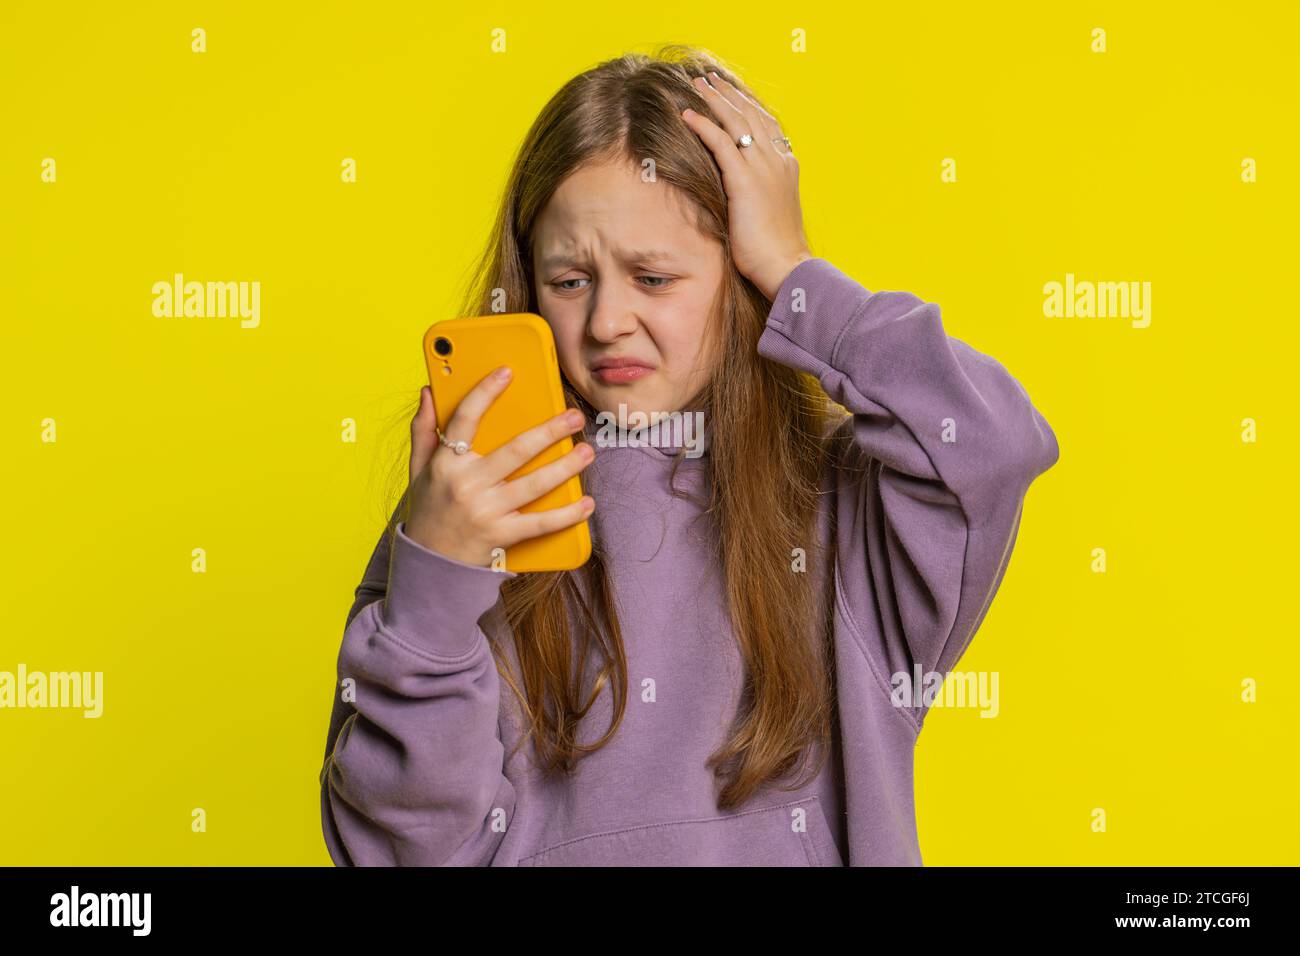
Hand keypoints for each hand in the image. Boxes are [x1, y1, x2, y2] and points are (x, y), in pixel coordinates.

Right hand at [405, 369, 595, 567]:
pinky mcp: (501, 536)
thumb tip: (428, 391)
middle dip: (550, 431)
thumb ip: (424, 430)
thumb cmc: (429, 510)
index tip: (507, 372)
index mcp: (446, 464)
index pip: (465, 419)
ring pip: (534, 484)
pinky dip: (567, 515)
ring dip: (566, 467)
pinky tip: (587, 503)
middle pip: (515, 450)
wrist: (429, 564)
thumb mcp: (419, 469)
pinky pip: (540, 523)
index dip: (485, 392)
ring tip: (587, 452)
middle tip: (575, 417)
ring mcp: (486, 512)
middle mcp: (466, 485)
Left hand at [681, 71, 813, 300]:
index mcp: (786, 166)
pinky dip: (704, 125)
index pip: (766, 125)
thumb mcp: (770, 212)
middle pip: (751, 114)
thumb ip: (759, 193)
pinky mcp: (745, 180)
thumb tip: (741, 193)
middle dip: (729, 94)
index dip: (747, 106)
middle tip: (709, 79)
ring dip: (715, 99)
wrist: (785, 265)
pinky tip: (687, 114)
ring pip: (737, 121)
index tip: (730, 93)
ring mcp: (763, 167)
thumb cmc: (775, 250)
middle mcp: (777, 160)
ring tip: (696, 85)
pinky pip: (721, 143)